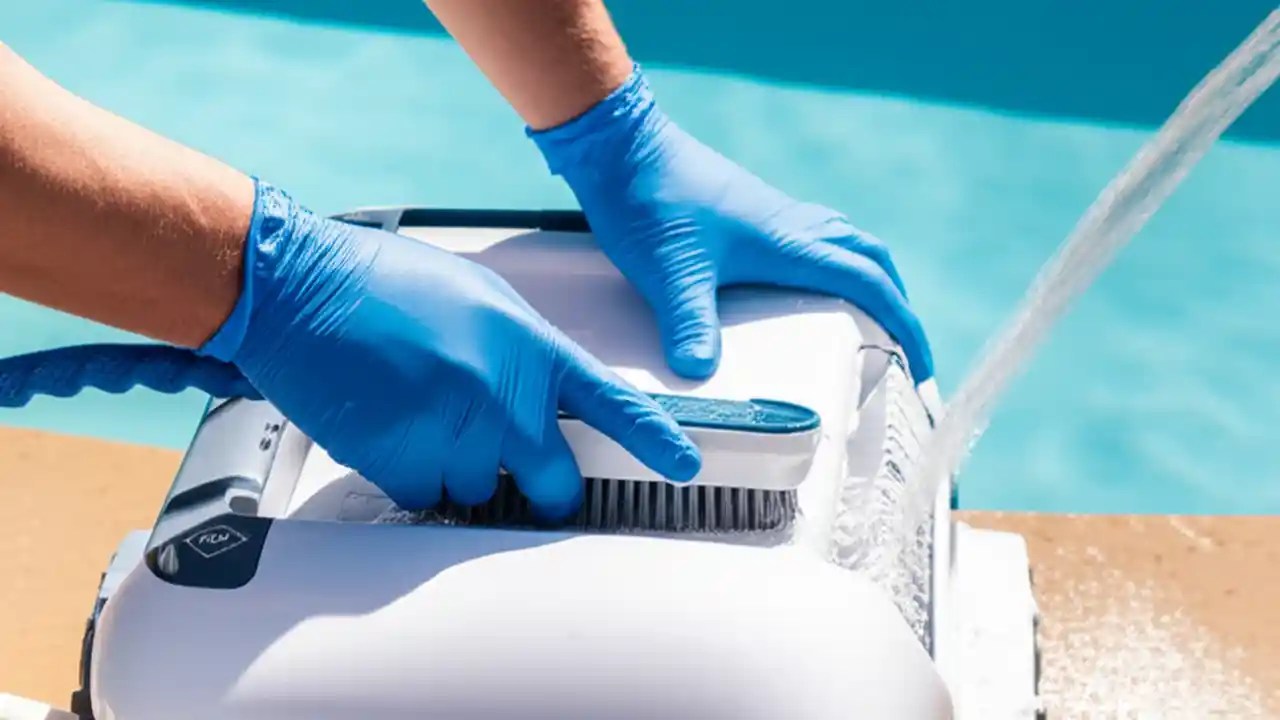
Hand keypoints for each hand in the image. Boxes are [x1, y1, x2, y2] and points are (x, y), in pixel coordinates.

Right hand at [200, 181, 700, 518]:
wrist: (300, 290)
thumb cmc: (380, 282)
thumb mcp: (478, 299)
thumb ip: (519, 349)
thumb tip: (535, 389)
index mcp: (530, 348)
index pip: (612, 404)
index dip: (654, 440)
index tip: (683, 465)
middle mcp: (502, 397)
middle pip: (554, 484)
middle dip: (542, 488)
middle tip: (516, 469)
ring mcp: (456, 434)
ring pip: (481, 490)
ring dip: (458, 466)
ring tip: (419, 411)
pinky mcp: (406, 462)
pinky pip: (425, 492)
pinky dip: (410, 470)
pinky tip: (390, 424)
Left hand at [529, 66, 933, 381]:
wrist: (620, 145)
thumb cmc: (649, 201)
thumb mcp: (669, 272)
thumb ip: (689, 322)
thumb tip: (699, 373)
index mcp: (790, 242)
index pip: (870, 284)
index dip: (904, 326)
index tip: (921, 367)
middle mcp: (792, 225)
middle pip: (869, 258)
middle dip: (894, 301)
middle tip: (899, 346)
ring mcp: (772, 215)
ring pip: (842, 242)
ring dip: (865, 277)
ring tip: (862, 319)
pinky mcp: (749, 213)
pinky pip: (811, 236)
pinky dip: (827, 262)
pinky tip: (797, 286)